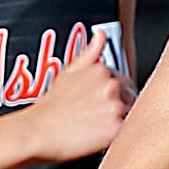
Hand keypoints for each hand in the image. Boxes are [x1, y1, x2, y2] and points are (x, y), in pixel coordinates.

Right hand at [25, 43, 132, 160]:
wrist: (38, 131)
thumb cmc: (51, 106)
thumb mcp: (69, 71)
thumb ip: (90, 53)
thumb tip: (100, 35)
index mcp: (102, 70)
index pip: (124, 82)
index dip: (115, 94)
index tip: (102, 102)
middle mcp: (112, 86)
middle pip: (130, 98)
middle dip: (118, 107)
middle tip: (97, 116)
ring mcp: (115, 107)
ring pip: (130, 115)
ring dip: (118, 120)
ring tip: (96, 125)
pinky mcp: (116, 128)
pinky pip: (127, 131)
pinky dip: (117, 134)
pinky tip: (100, 134)